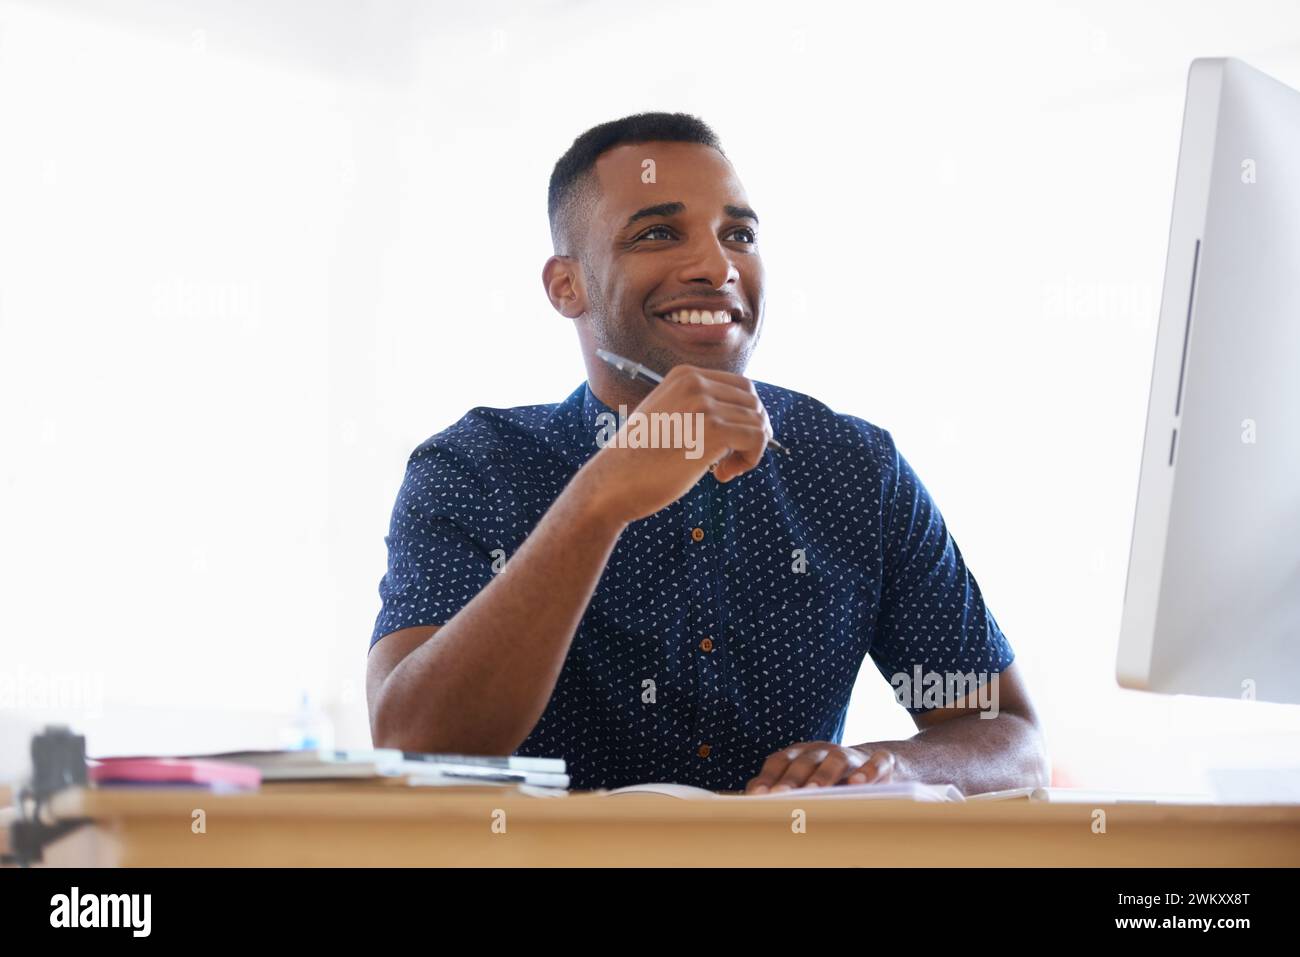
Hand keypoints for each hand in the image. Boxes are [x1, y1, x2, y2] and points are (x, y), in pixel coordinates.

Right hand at [577, 364, 774, 525]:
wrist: (613, 482)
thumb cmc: (640, 459)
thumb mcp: (670, 417)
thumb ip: (700, 410)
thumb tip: (748, 417)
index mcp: (684, 375)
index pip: (741, 386)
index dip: (745, 416)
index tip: (731, 444)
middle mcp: (695, 382)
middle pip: (753, 402)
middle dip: (752, 433)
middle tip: (731, 460)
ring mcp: (704, 404)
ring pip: (758, 422)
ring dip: (749, 451)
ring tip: (723, 470)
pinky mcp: (713, 430)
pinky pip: (757, 439)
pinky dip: (750, 460)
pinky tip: (722, 475)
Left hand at [744, 742, 896, 793]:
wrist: (875, 765)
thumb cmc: (830, 777)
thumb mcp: (804, 779)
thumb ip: (780, 786)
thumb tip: (750, 798)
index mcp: (801, 754)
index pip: (780, 761)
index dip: (767, 777)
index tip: (756, 795)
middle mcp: (823, 750)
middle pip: (805, 761)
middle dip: (792, 779)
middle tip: (780, 796)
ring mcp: (850, 754)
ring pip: (836, 760)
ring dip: (824, 774)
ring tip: (814, 791)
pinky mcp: (878, 761)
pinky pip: (874, 763)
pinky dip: (866, 771)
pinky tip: (857, 784)